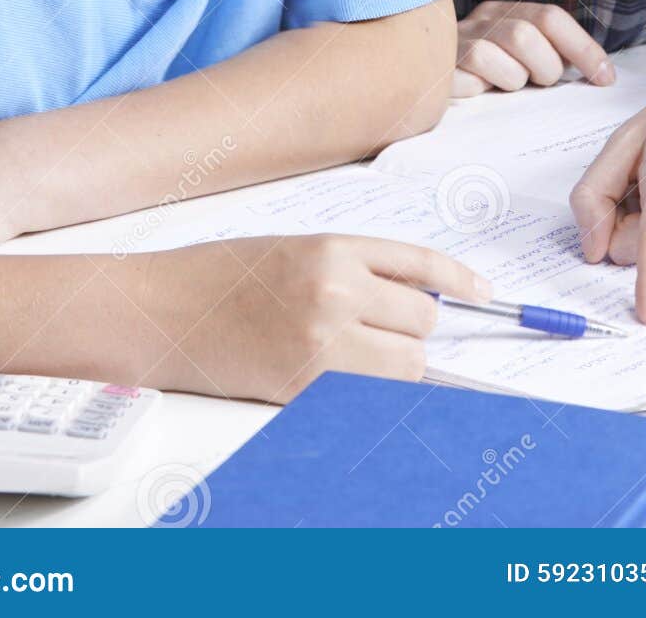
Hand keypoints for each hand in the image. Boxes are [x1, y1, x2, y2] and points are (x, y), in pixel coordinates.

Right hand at [140, 233, 492, 402]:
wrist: (163, 311)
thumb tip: (420, 296)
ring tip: (353, 351)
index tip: (483, 294)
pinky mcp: (308, 391)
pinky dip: (369, 390)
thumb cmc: (223, 277)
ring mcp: (324, 346)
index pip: (421, 264)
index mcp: (332, 249)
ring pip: (408, 365)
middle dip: (412, 328)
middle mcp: (335, 294)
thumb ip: (355, 268)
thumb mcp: (296, 250)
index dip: (459, 281)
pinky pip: (371, 396)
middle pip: (423, 322)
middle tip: (378, 326)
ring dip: (396, 362)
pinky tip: (341, 375)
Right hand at [454, 0, 614, 96]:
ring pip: (498, 59)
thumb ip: (550, 52)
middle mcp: (482, 20)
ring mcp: (458, 42)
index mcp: (506, 11)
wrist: (424, 71)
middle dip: (545, 68)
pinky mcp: (440, 69)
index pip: (551, 18)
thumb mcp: (518, 53)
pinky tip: (479, 90)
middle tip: (539, 81)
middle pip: (526, 36)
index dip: (583, 48)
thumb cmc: (486, 71)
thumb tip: (602, 73)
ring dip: (512, 82)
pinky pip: (470, 82)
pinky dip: (482, 91)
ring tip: (503, 86)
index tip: (605, 78)